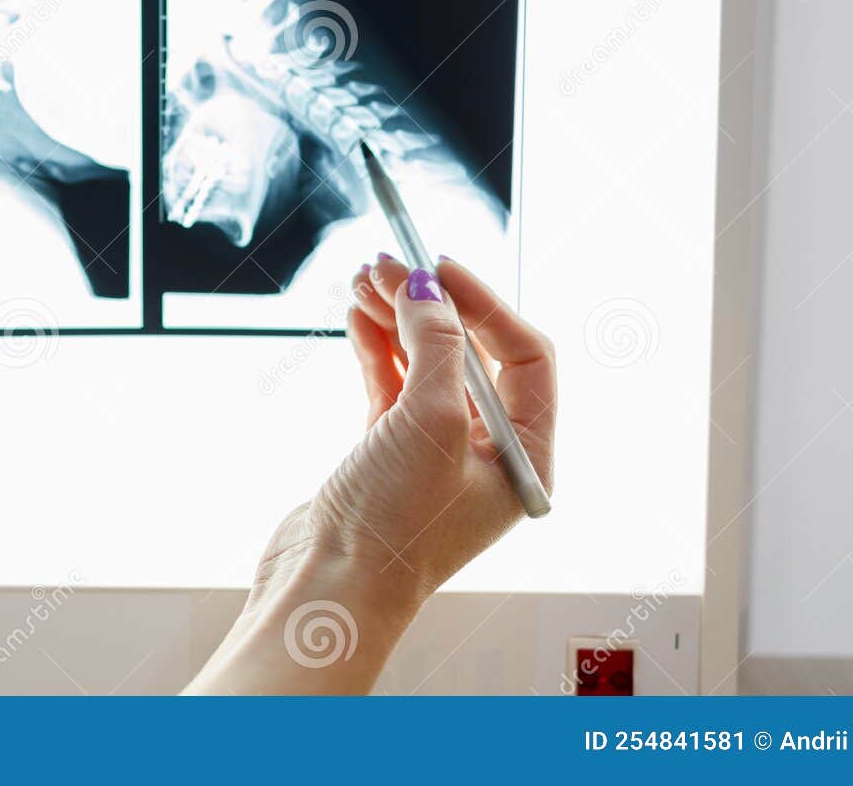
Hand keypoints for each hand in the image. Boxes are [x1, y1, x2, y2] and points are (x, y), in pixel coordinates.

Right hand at [187, 255, 555, 693]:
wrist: (327, 589)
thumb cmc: (392, 531)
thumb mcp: (431, 422)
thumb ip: (438, 344)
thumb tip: (428, 286)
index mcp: (525, 458)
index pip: (525, 357)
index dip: (484, 304)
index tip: (439, 268)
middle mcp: (486, 456)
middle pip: (470, 354)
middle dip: (430, 304)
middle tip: (389, 263)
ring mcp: (435, 456)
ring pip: (424, 364)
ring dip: (396, 318)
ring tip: (364, 278)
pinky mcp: (387, 456)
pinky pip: (390, 386)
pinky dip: (375, 348)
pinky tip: (358, 316)